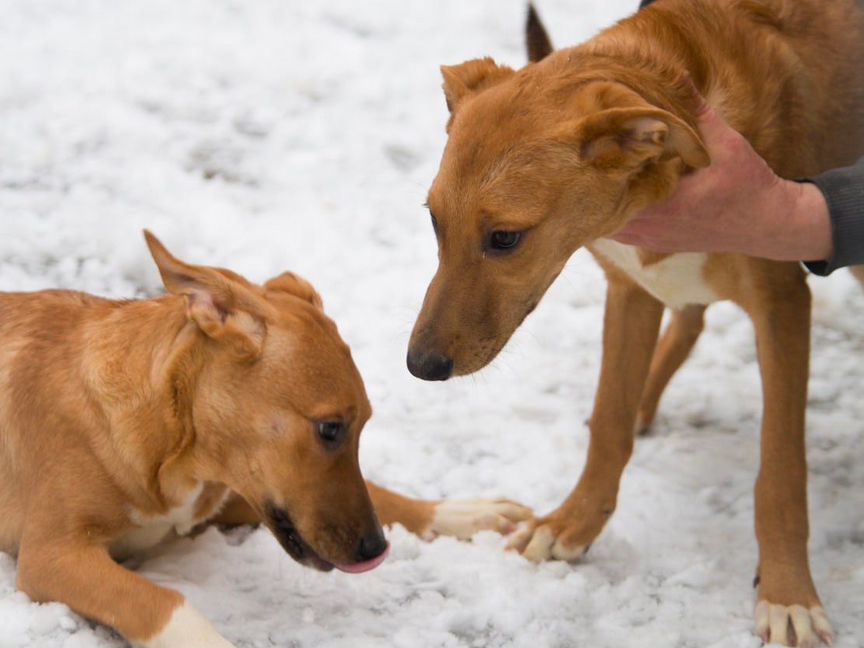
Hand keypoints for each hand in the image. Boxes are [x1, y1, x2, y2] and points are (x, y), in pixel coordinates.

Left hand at [612, 84, 832, 262]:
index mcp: (669, 202)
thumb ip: (699, 112)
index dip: (603, 167)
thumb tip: (680, 75)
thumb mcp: (727, 143)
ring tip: (595, 177)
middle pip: (607, 208)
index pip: (619, 187)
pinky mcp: (657, 246)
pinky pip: (623, 235)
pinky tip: (611, 197)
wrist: (767, 224)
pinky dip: (613, 217)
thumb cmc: (749, 183)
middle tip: (587, 161)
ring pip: (609, 225)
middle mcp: (656, 226)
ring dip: (603, 203)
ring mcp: (654, 240)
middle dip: (597, 185)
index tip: (595, 147)